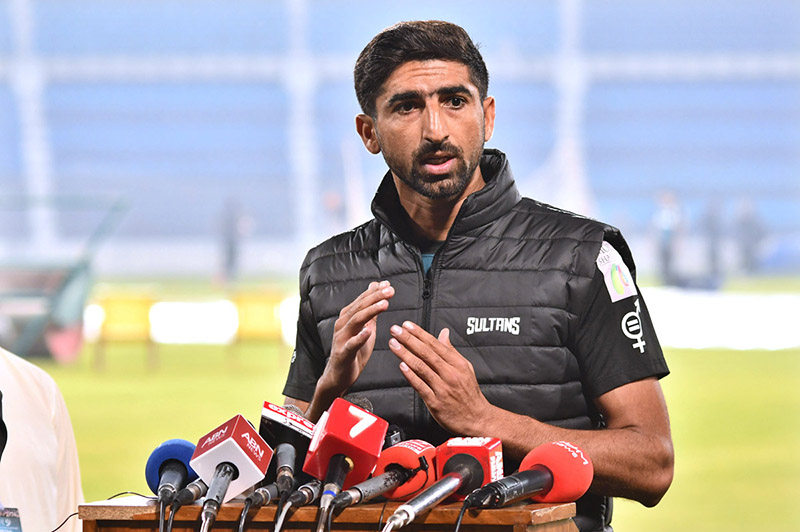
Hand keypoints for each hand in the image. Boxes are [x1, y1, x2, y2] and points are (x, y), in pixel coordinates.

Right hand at [320, 280, 394, 395]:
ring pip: (356, 321)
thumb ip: (370, 310)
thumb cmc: (353, 352)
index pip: (362, 300)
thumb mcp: (365, 329)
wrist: (338, 376)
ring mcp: (341, 339)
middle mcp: (342, 325)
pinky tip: (369, 331)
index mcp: (347, 318)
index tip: (388, 285)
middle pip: (359, 307)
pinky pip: (352, 344)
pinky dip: (360, 336)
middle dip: (375, 297)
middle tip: (389, 291)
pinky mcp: (343, 353)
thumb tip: (376, 288)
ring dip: (370, 311)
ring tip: (384, 304)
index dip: (374, 292)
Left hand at [388, 321, 491, 434]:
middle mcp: (450, 374)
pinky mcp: (435, 402)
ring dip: (405, 354)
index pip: (435, 344)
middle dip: (409, 339)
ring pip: (421, 367)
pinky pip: (420, 386)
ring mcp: (442, 388)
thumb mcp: (465, 368)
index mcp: (457, 364)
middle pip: (426, 353)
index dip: (420, 333)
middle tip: (396, 330)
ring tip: (394, 344)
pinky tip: (402, 366)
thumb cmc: (469, 393)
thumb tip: (444, 333)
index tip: (407, 325)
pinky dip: (410, 375)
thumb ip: (451, 351)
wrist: (476, 419)